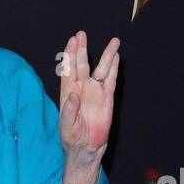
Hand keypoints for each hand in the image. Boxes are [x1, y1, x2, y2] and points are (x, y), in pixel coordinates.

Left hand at [58, 30, 119, 163]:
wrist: (86, 149)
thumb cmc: (72, 138)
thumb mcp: (67, 127)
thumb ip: (69, 111)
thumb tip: (73, 95)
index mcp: (68, 93)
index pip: (68, 70)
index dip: (70, 56)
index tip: (72, 41)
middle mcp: (82, 89)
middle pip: (82, 65)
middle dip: (82, 50)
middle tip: (82, 34)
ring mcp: (95, 92)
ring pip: (101, 70)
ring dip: (106, 56)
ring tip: (114, 41)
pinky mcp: (107, 98)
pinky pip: (111, 80)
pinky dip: (114, 68)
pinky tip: (116, 57)